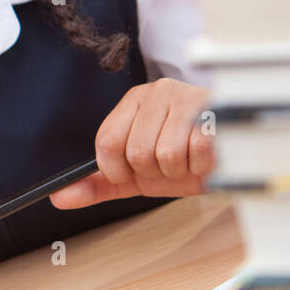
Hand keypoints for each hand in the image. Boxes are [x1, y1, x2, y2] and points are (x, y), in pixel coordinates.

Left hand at [50, 79, 214, 210]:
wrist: (231, 157)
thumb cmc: (183, 160)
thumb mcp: (134, 175)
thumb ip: (97, 184)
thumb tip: (59, 196)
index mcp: (134, 102)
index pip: (106, 141)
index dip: (118, 169)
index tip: (133, 172)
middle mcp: (158, 93)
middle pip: (135, 152)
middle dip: (154, 172)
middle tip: (170, 165)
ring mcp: (188, 99)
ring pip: (164, 154)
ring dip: (179, 171)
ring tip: (189, 160)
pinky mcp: (216, 112)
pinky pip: (196, 152)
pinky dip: (202, 167)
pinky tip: (206, 158)